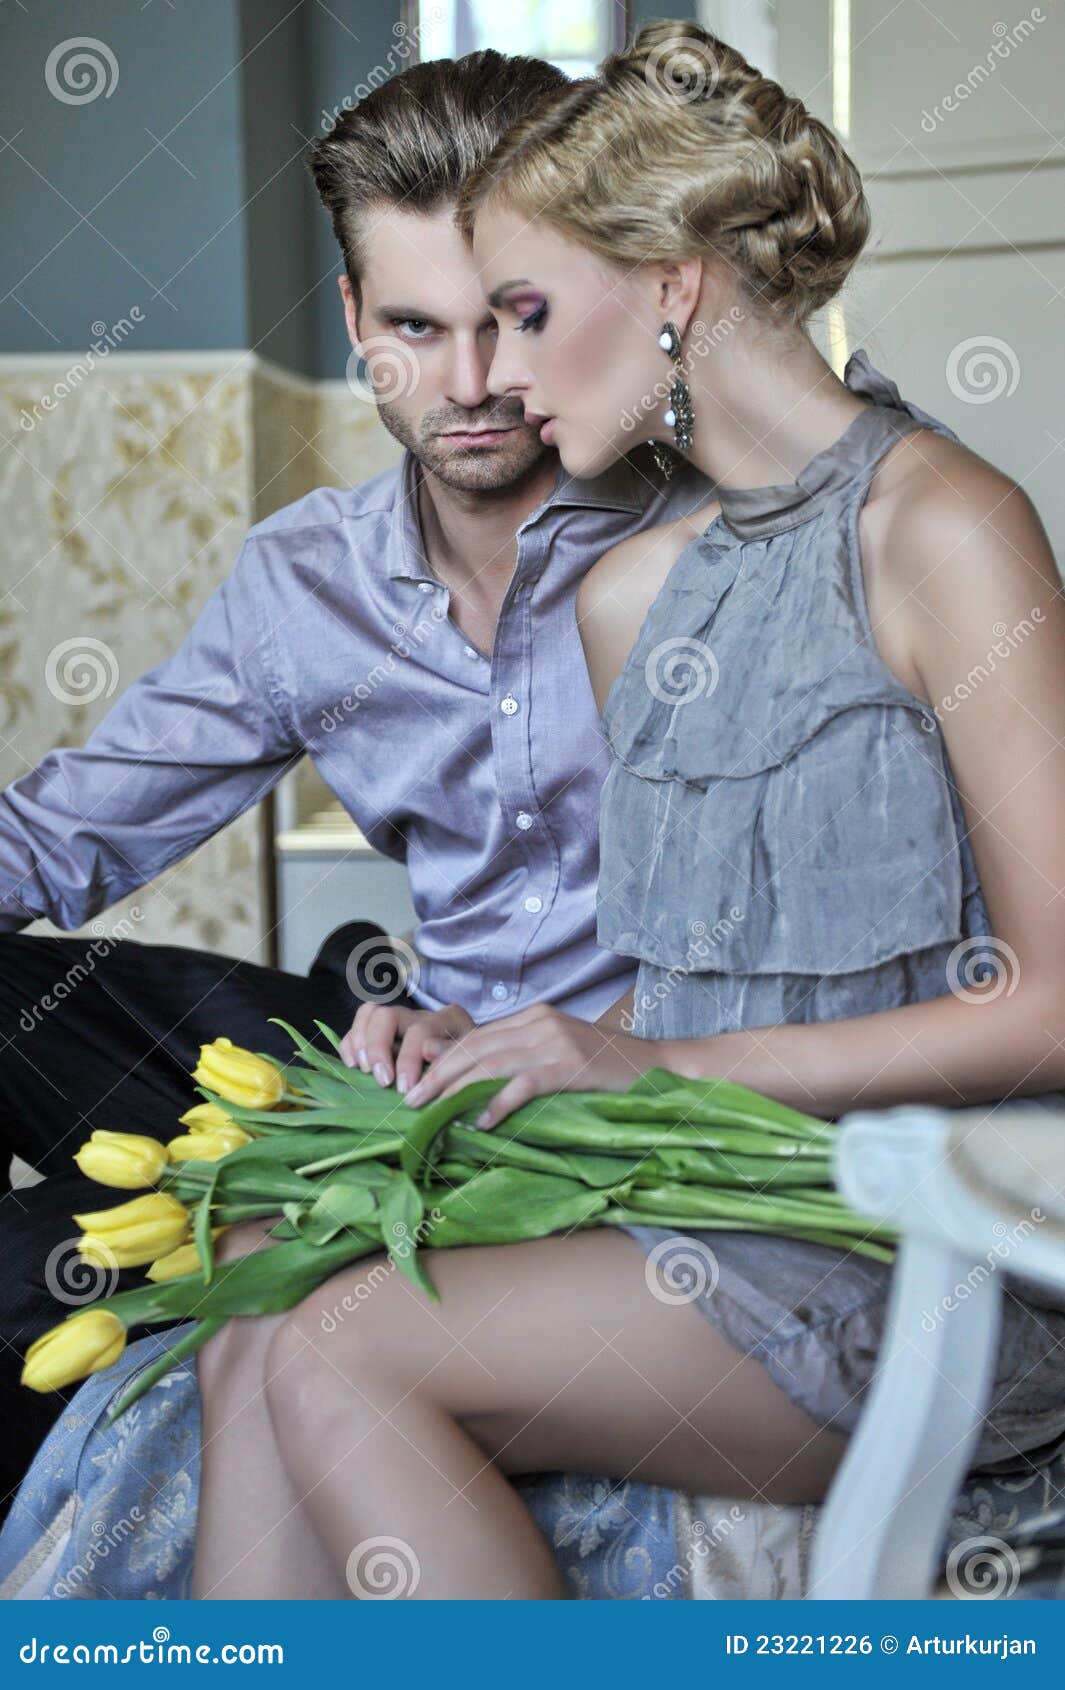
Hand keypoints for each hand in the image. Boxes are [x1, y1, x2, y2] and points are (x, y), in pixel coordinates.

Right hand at [339, 1002, 474, 1093]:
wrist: (472, 1070)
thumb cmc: (471, 1071)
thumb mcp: (471, 1065)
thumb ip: (451, 1056)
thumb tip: (428, 1050)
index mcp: (449, 1020)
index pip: (420, 1030)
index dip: (409, 1059)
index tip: (405, 1091)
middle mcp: (422, 1015)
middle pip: (388, 1015)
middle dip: (378, 1048)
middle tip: (381, 1080)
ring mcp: (402, 1020)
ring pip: (370, 1013)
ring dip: (360, 1041)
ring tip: (362, 1070)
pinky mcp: (385, 1032)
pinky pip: (359, 1025)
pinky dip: (350, 1043)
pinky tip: (352, 1065)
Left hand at [401, 1001, 663, 1129]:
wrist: (656, 1066)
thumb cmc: (605, 1066)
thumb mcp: (560, 1050)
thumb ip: (523, 1055)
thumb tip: (475, 1079)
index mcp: (535, 1016)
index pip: (476, 1035)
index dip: (442, 1059)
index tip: (416, 1081)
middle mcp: (540, 1023)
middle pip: (476, 1046)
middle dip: (438, 1074)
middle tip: (411, 1099)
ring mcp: (555, 1043)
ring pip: (490, 1064)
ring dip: (454, 1089)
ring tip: (431, 1110)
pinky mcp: (569, 1067)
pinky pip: (522, 1084)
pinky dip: (497, 1104)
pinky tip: (480, 1122)